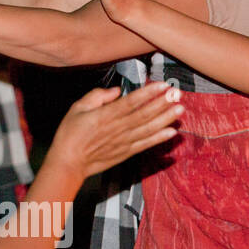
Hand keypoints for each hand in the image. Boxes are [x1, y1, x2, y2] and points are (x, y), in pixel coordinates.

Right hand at [46, 81, 182, 179]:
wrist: (68, 162)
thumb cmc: (70, 134)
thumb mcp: (76, 108)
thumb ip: (96, 96)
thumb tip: (116, 91)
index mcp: (104, 115)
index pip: (131, 102)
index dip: (148, 94)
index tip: (163, 85)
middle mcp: (117, 128)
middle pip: (144, 114)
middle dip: (162, 103)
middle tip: (177, 93)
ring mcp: (123, 142)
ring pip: (148, 129)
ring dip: (166, 119)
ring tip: (180, 109)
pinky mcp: (126, 152)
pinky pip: (146, 144)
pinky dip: (159, 138)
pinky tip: (172, 132)